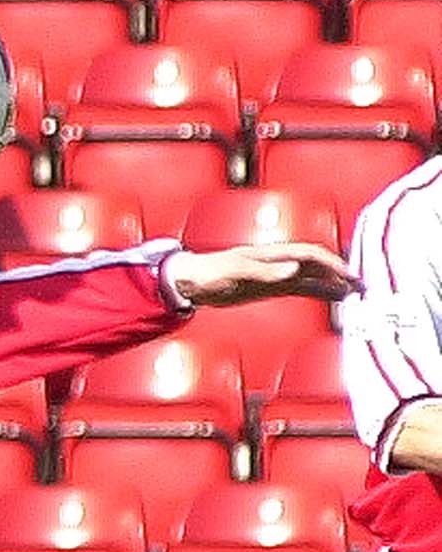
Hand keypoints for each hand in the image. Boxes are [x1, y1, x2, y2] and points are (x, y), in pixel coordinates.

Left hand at [163, 243, 358, 306]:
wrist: (191, 282)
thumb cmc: (210, 273)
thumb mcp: (235, 272)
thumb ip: (264, 272)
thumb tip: (294, 270)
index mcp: (272, 253)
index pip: (309, 254)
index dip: (330, 263)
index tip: (347, 275)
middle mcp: (278, 262)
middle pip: (317, 265)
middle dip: (339, 272)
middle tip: (361, 285)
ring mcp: (276, 274)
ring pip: (313, 277)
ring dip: (334, 283)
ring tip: (355, 293)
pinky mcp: (271, 287)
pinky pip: (302, 288)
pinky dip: (320, 291)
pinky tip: (333, 298)